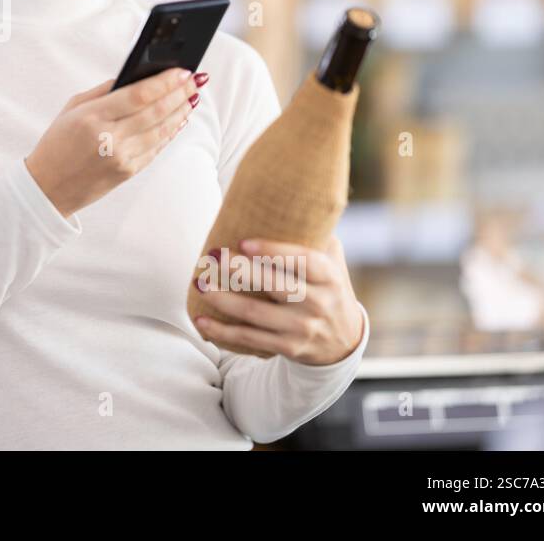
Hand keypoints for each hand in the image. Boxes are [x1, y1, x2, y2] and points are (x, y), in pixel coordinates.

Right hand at [25, 67, 203, 217]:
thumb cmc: (57, 143)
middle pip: (156, 111)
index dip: (165, 82)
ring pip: (162, 131)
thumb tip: (136, 77)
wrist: (48, 188)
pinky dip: (171, 132)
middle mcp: (109, 138)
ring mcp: (122, 158)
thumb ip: (103, 91)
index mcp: (92, 117)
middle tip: (197, 81)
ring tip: (193, 98)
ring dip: (181, 112)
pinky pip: (156, 148)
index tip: (183, 71)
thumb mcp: (71, 109)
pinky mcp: (128, 172)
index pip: (139, 95)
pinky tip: (179, 120)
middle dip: (181, 94)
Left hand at [194, 234, 364, 365]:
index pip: (303, 261)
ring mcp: (302, 328)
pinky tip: (201, 320)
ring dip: (223, 300)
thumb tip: (279, 196)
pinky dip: (223, 331)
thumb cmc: (328, 288)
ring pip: (255, 314)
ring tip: (199, 283)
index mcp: (329, 276)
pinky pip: (250, 339)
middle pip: (274, 285)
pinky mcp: (288, 347)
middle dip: (239, 270)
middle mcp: (318, 303)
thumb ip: (314, 233)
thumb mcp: (332, 260)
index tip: (243, 242)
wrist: (344, 340)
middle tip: (212, 256)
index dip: (273, 251)